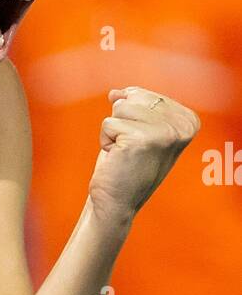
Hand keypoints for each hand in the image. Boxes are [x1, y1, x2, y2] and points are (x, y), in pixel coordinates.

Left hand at [88, 87, 199, 227]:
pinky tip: (118, 158)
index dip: (131, 116)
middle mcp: (181, 127)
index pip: (144, 94)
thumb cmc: (127, 166)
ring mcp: (163, 133)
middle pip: (132, 98)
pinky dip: (106, 140)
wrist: (116, 202)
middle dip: (122, 122)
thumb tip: (116, 93)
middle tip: (130, 148)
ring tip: (124, 152)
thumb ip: (136, 107)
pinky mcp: (140, 139)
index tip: (140, 142)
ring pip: (120, 107)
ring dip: (114, 131)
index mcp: (188, 121)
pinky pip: (108, 123)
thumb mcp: (139, 129)